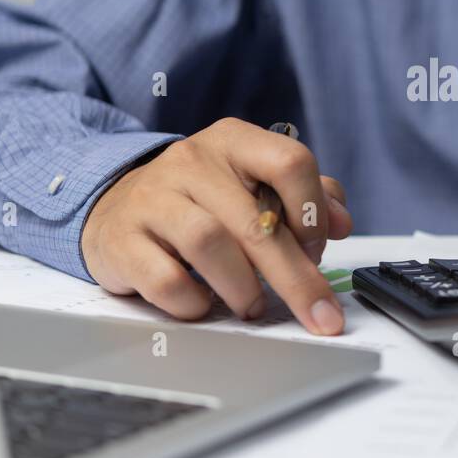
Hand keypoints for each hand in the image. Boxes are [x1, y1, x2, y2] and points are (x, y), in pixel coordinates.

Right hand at [81, 118, 352, 332]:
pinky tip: (202, 304)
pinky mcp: (122, 241)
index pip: (291, 162)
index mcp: (235, 142)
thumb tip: (341, 222)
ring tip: (251, 305)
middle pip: (257, 222)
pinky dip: (193, 303)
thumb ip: (307, 197)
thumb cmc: (202, 202)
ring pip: (210, 244)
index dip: (313, 213)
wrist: (116, 208)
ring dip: (242, 288)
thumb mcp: (254, 184)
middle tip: (318, 315)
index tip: (317, 250)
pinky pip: (165, 280)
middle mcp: (192, 162)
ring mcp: (153, 199)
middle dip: (296, 278)